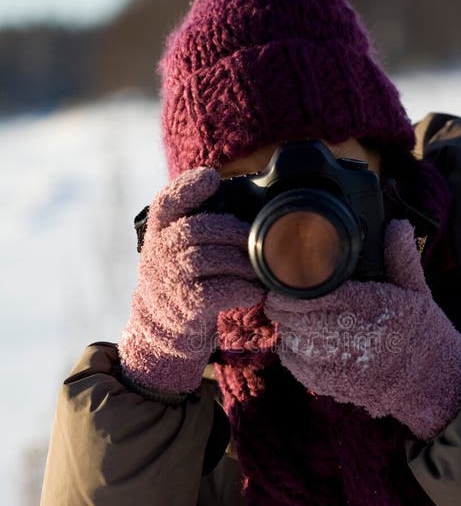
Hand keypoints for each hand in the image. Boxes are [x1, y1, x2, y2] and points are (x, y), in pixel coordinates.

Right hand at [119, 166, 262, 392]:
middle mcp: (158, 252)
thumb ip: (199, 226)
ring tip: (258, 269)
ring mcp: (168, 279)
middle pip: (196, 229)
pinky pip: (217, 291)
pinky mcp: (184, 305)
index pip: (166, 202)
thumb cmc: (184, 278)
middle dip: (233, 232)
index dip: (187, 187)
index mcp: (159, 231)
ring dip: (240, 262)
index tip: (212, 178)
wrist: (164, 327)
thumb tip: (251, 208)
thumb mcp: (178, 248)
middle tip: (255, 240)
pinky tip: (254, 291)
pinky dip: (241, 289)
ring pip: (207, 259)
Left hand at [264, 220, 460, 439]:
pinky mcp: (321, 381)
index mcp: (361, 304)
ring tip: (304, 318)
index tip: (291, 274)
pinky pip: (289, 358)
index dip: (289, 280)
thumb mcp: (416, 290)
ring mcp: (327, 360)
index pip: (303, 288)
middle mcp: (340, 332)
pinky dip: (293, 348)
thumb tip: (397, 224)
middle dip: (285, 300)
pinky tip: (309, 342)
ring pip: (285, 332)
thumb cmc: (423, 335)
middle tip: (293, 294)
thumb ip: (400, 257)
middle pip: (285, 310)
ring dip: (290, 324)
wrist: (428, 386)